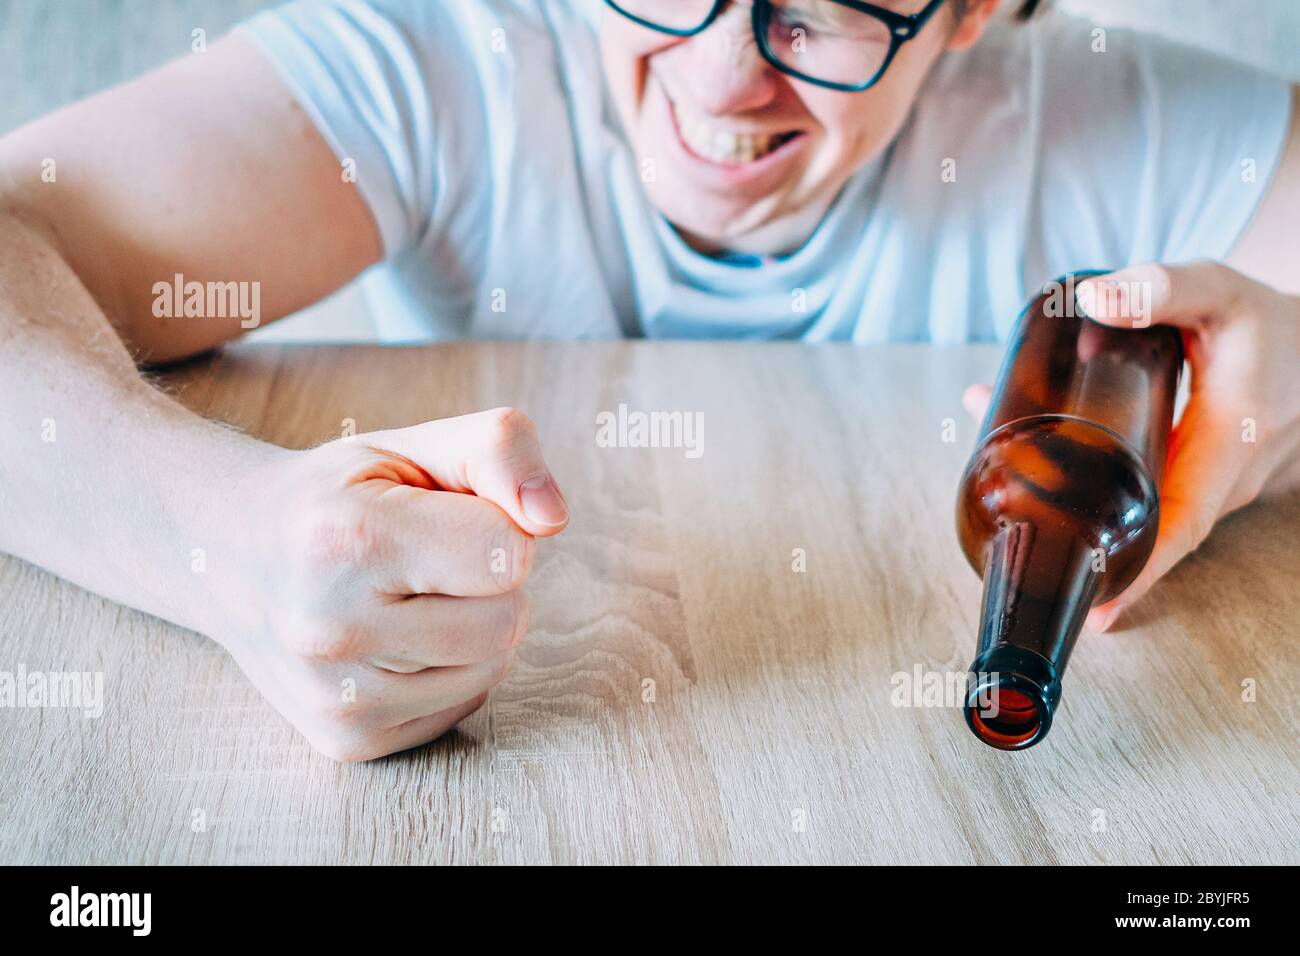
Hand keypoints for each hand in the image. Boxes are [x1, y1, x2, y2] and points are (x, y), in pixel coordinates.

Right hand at [212, 407, 568, 761]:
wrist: (233, 556)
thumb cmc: (342, 496)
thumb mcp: (415, 444)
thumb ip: (501, 450)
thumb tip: (552, 516)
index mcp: (349, 538)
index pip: (508, 553)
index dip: (497, 525)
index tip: (446, 516)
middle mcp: (331, 626)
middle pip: (508, 620)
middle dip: (491, 582)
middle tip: (430, 560)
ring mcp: (335, 695)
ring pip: (492, 667)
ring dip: (475, 627)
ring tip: (410, 597)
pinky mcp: (347, 739)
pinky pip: (463, 704)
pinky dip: (450, 670)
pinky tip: (396, 638)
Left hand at [963, 262, 1299, 631]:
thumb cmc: (1261, 316)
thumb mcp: (1217, 290)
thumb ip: (1161, 288)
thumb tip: (1096, 300)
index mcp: (1232, 440)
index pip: (1181, 524)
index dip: (1140, 569)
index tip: (1099, 605)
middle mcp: (1229, 476)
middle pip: (1155, 532)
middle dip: (1095, 553)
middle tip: (1034, 565)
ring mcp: (1221, 483)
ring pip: (1151, 517)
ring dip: (1093, 523)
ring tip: (1025, 515)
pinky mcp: (1207, 478)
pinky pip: (1158, 502)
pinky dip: (1108, 501)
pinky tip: (1057, 484)